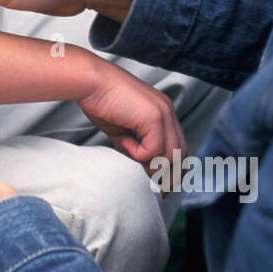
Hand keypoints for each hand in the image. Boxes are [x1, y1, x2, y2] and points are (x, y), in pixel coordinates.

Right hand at [77, 60, 187, 175]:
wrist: (90, 81)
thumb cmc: (100, 100)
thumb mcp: (120, 129)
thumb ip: (132, 145)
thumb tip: (139, 163)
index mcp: (162, 111)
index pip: (179, 145)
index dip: (173, 167)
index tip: (162, 185)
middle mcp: (167, 111)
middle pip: (181, 152)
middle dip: (171, 175)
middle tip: (158, 190)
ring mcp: (163, 113)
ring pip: (170, 154)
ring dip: (152, 165)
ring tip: (134, 161)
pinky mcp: (154, 117)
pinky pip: (153, 149)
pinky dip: (139, 153)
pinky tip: (125, 141)